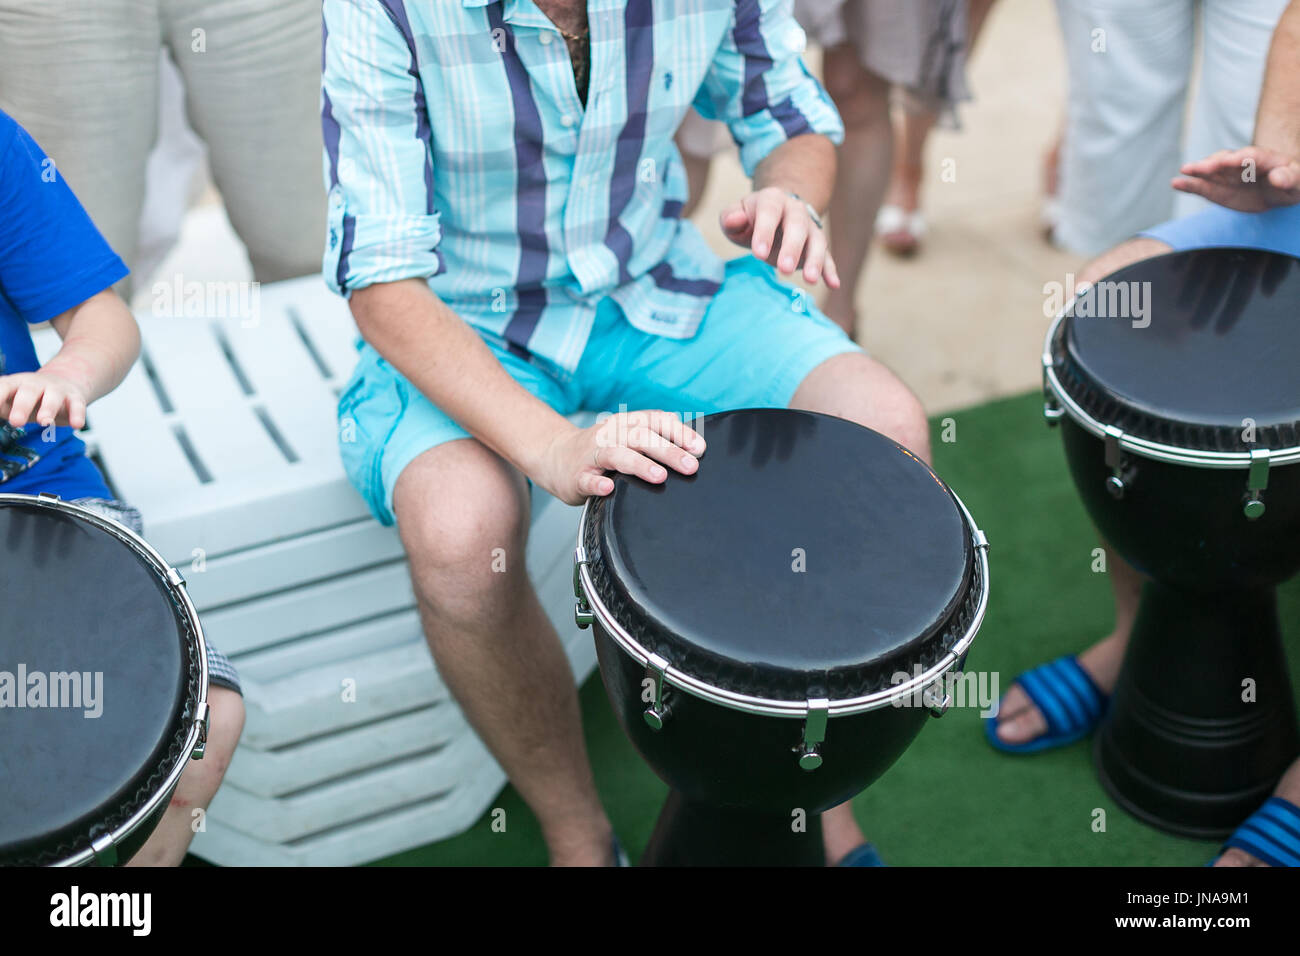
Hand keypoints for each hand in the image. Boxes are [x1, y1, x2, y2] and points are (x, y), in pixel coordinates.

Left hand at [0, 370, 88, 429]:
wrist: (65, 384)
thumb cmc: (31, 399)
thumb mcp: (12, 402)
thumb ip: (1, 408)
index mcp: (15, 384)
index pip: (4, 387)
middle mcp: (35, 384)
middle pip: (28, 391)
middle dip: (22, 406)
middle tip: (16, 423)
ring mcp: (56, 390)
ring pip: (53, 397)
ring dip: (48, 409)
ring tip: (44, 423)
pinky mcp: (75, 398)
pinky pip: (77, 405)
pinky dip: (77, 415)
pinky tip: (76, 425)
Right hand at [536, 410, 705, 505]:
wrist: (555, 457)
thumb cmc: (603, 449)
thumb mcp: (629, 436)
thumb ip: (658, 436)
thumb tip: (696, 444)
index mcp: (626, 423)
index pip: (655, 420)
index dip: (679, 432)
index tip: (699, 448)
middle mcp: (611, 434)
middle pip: (641, 437)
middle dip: (668, 451)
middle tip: (690, 466)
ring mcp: (592, 454)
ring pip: (617, 455)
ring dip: (639, 464)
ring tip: (659, 476)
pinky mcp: (577, 476)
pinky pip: (587, 479)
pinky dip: (597, 483)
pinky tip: (608, 488)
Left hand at [719, 187, 839, 287]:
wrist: (778, 211)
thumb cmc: (751, 218)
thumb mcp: (735, 215)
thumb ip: (731, 218)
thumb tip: (734, 220)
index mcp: (772, 200)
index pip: (769, 213)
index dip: (764, 232)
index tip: (758, 254)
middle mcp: (795, 211)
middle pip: (797, 227)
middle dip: (792, 248)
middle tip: (784, 269)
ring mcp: (809, 228)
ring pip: (817, 241)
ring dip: (815, 260)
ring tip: (810, 280)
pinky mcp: (817, 245)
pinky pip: (827, 256)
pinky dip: (830, 270)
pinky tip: (833, 284)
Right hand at [1173, 146, 1299, 211]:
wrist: (1281, 191)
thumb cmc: (1293, 183)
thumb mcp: (1298, 181)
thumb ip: (1289, 178)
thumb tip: (1278, 177)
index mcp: (1264, 159)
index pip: (1250, 156)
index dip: (1240, 158)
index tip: (1229, 161)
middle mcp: (1241, 164)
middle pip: (1226, 160)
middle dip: (1214, 163)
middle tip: (1201, 167)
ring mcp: (1228, 176)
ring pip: (1211, 171)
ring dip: (1198, 171)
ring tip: (1184, 172)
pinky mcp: (1218, 189)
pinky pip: (1202, 186)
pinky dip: (1190, 185)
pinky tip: (1176, 183)